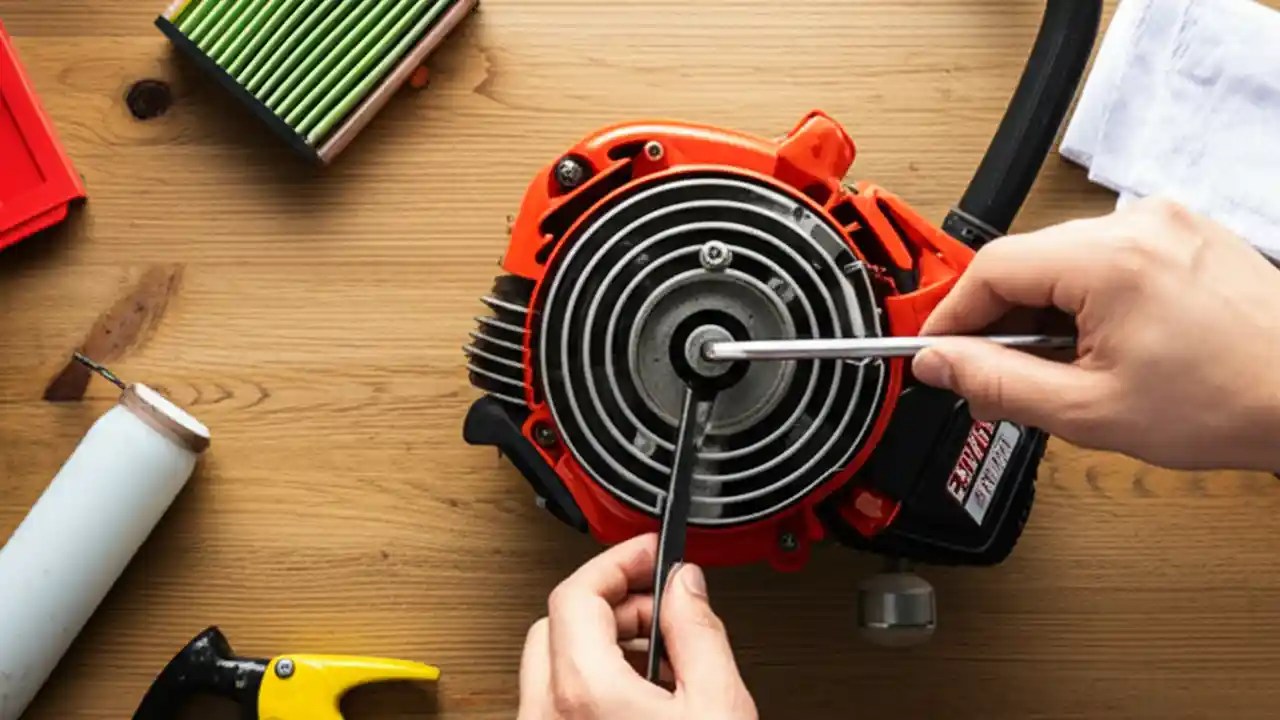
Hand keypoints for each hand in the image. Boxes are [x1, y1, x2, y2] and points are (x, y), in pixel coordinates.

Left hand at [517, 534, 756, 719]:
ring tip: (663, 656)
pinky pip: (556, 701)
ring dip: (603, 644)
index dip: (619, 561)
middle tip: (664, 603)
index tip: (651, 554)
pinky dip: (592, 683)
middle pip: (558, 622)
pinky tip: (643, 695)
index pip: (577, 592)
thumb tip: (684, 583)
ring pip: (553, 662)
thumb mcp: (719, 705)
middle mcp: (547, 715)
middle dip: (615, 603)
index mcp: (583, 691)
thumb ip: (699, 631)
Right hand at [912, 197, 1279, 471]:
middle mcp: (1138, 224)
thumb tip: (939, 363)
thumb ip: (998, 382)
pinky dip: (1083, 296)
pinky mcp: (1183, 231)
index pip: (991, 269)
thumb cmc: (1228, 401)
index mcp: (1111, 260)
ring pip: (1062, 257)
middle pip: (1025, 259)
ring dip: (1042, 309)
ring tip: (1059, 366)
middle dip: (998, 319)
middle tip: (992, 375)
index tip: (935, 351)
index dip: (952, 316)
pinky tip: (1095, 342)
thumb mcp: (1090, 410)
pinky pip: (1104, 254)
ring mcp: (1164, 222)